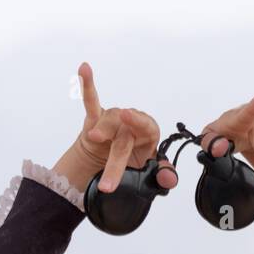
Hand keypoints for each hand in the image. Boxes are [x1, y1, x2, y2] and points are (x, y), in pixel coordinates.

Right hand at [54, 62, 177, 193]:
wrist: (105, 162)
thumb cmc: (129, 161)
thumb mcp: (146, 174)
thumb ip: (160, 176)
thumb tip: (169, 179)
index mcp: (147, 134)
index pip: (148, 128)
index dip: (140, 122)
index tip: (129, 117)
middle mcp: (131, 123)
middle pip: (123, 140)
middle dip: (114, 164)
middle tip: (107, 184)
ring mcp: (112, 119)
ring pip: (107, 124)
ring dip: (101, 131)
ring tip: (94, 137)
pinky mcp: (95, 118)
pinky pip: (91, 101)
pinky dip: (87, 85)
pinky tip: (84, 68)